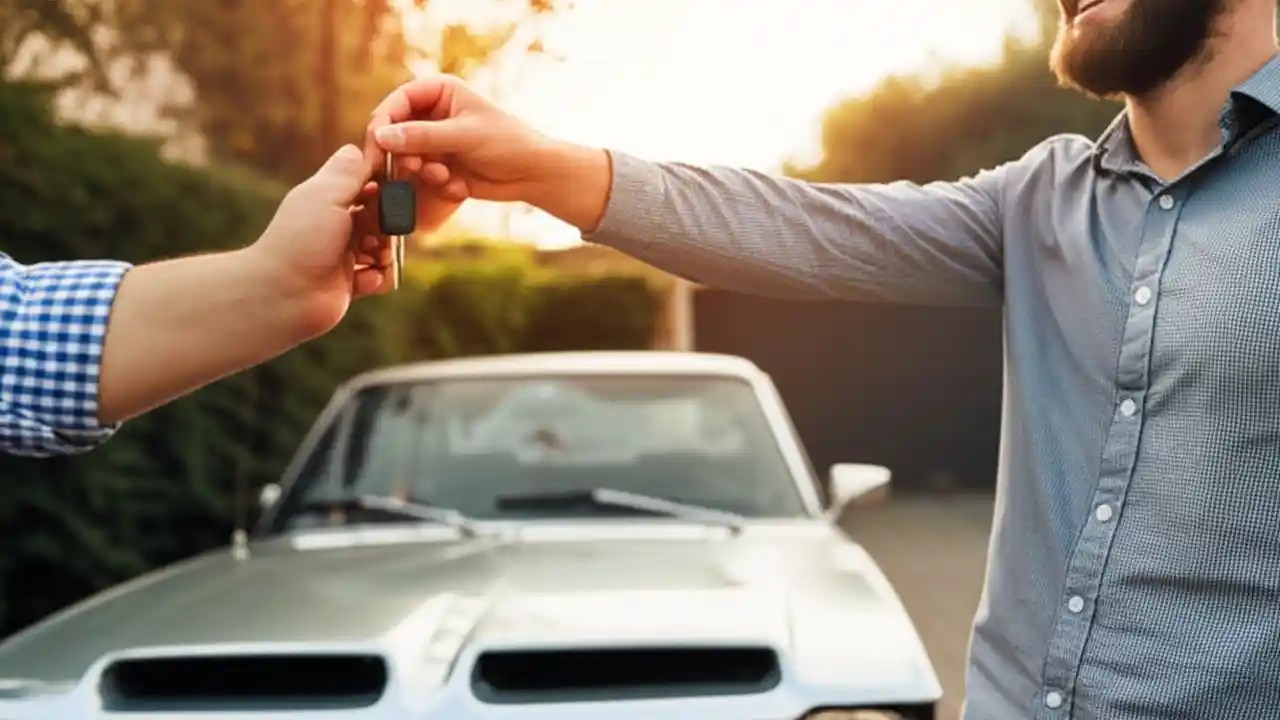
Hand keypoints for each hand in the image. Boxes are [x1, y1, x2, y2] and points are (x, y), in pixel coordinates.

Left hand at [251, 144, 389, 334]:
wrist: (283, 294)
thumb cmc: (301, 240)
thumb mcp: (325, 195)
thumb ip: (346, 172)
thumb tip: (358, 147)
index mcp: (331, 200)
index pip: (369, 184)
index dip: (385, 187)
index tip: (395, 192)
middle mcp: (339, 226)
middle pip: (383, 218)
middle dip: (388, 225)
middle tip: (376, 233)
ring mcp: (345, 256)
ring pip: (386, 248)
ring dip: (385, 253)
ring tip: (371, 259)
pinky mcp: (351, 283)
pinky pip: (380, 277)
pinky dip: (376, 278)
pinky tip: (361, 280)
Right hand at [365, 76, 612, 231]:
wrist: (533, 173)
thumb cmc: (507, 143)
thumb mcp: (464, 136)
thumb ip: (421, 136)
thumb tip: (381, 137)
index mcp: (438, 91)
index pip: (397, 102)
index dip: (383, 123)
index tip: (378, 146)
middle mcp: (432, 113)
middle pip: (393, 131)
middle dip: (400, 154)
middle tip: (409, 168)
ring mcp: (433, 141)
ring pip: (404, 158)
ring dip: (422, 171)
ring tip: (444, 176)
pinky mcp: (438, 165)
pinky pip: (420, 177)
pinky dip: (435, 183)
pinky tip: (459, 186)